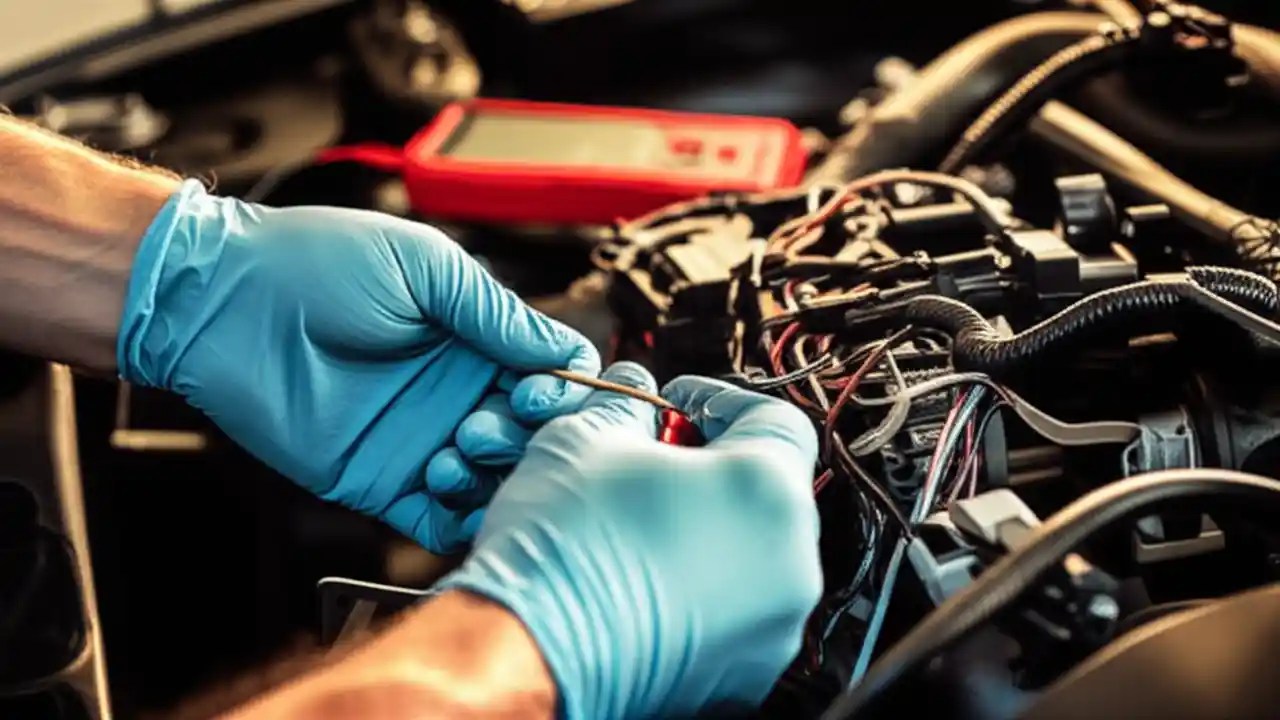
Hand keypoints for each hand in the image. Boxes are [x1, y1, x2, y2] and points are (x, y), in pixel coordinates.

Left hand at [117, 181, 598, 551]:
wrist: (224, 302)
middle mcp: (458, 392)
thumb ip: (495, 312)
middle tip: (483, 424)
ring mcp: (423, 439)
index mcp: (476, 338)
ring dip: (493, 477)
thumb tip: (561, 351)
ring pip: (494, 481)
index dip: (564, 390)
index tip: (540, 392)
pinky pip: (437, 519)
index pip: (554, 374)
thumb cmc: (315, 264)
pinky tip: (443, 489)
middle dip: (526, 438)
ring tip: (452, 452)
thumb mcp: (425, 266)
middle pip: (533, 435)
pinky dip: (457, 519)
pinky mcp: (382, 482)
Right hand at [439, 363, 822, 718]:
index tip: (675, 407)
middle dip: (708, 469)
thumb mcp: (586, 438)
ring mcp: (770, 627)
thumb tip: (635, 405)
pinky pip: (732, 612)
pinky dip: (696, 590)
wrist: (526, 655)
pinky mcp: (741, 674)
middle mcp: (789, 564)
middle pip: (765, 491)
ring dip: (704, 530)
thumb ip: (630, 406)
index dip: (717, 401)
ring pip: (749, 555)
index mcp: (768, 492)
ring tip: (638, 525)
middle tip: (650, 464)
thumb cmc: (560, 552)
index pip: (774, 417)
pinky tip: (640, 579)